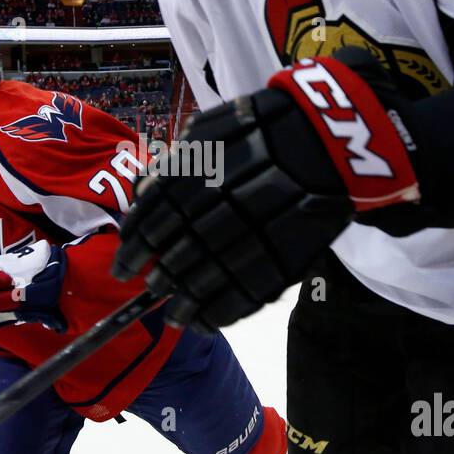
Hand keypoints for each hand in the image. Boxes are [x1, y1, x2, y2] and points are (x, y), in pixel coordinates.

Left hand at [113, 49, 418, 332]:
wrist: (330, 136)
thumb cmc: (264, 130)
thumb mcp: (214, 131)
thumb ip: (176, 164)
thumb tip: (142, 195)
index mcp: (202, 169)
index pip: (155, 215)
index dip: (136, 245)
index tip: (122, 264)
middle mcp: (225, 202)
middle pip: (179, 249)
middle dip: (159, 274)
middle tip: (148, 288)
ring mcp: (258, 232)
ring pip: (212, 277)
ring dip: (187, 302)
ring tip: (174, 316)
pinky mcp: (287, 255)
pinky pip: (248, 292)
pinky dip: (223, 313)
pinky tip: (206, 323)